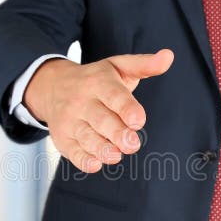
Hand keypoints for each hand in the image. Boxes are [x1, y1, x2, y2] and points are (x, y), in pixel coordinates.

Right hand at [24, 49, 173, 172]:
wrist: (52, 86)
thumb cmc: (95, 80)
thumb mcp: (117, 66)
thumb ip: (144, 65)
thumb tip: (169, 56)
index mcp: (98, 82)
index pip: (114, 96)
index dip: (126, 108)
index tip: (139, 121)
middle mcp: (82, 102)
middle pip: (101, 119)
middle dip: (116, 133)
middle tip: (132, 144)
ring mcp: (70, 122)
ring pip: (86, 137)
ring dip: (100, 148)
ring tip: (115, 155)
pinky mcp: (63, 139)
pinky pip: (73, 151)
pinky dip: (82, 159)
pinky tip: (94, 164)